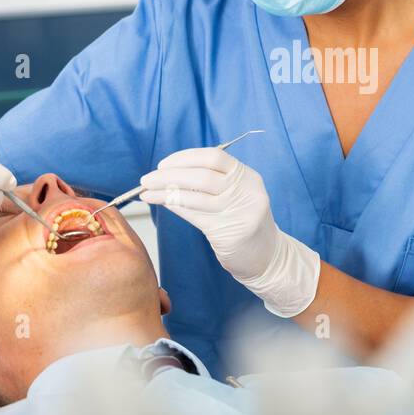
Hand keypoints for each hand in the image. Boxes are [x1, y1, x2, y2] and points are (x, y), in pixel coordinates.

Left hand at [139, 147, 319, 316]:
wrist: (268, 257)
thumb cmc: (244, 222)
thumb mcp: (236, 195)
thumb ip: (213, 181)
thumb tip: (170, 173)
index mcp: (248, 177)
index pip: (213, 157)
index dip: (185, 158)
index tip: (163, 165)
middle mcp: (246, 192)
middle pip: (201, 176)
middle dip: (168, 176)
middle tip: (145, 180)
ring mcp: (239, 213)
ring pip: (195, 196)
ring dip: (165, 193)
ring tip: (146, 193)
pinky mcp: (230, 233)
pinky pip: (194, 216)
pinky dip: (175, 207)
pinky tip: (163, 204)